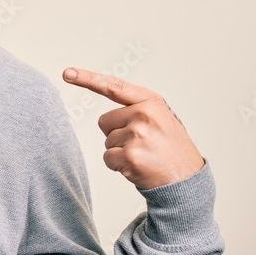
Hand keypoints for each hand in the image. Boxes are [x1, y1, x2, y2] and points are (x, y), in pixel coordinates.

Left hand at [62, 67, 204, 189]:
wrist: (187, 181)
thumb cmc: (171, 150)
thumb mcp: (162, 120)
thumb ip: (138, 110)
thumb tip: (106, 116)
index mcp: (152, 102)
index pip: (114, 88)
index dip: (88, 79)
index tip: (68, 73)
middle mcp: (144, 115)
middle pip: (104, 121)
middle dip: (116, 134)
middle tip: (142, 145)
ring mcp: (137, 135)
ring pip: (106, 142)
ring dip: (119, 152)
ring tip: (145, 156)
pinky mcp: (130, 156)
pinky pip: (108, 158)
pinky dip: (118, 166)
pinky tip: (138, 167)